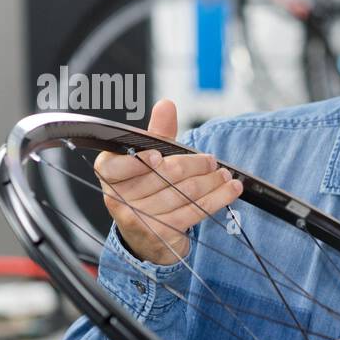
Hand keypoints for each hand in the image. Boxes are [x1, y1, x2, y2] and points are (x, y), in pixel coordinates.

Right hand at [95, 99, 242, 264]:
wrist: (146, 232)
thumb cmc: (146, 187)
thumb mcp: (147, 158)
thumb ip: (157, 133)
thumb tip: (166, 105)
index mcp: (110, 172)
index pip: (120, 165)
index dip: (139, 162)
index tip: (158, 156)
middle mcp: (118, 197)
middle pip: (164, 175)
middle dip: (195, 166)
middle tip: (212, 161)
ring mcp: (139, 219)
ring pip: (183, 193)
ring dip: (211, 182)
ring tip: (226, 175)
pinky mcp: (160, 233)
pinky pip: (194, 211)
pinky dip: (217, 198)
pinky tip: (230, 190)